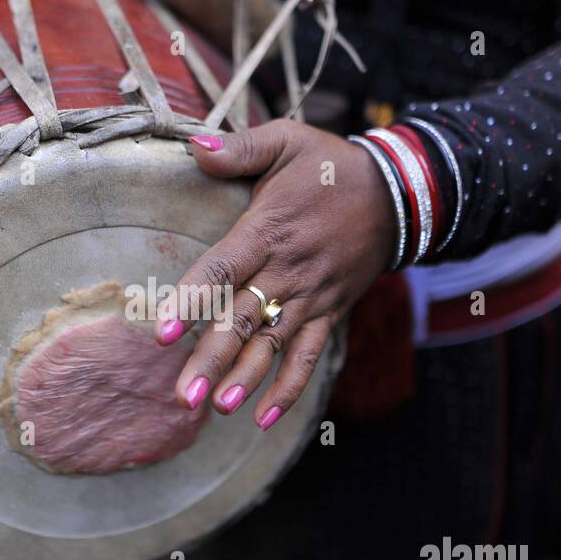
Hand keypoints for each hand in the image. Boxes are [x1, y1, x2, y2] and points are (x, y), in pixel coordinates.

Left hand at [153, 119, 396, 429]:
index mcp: (268, 229)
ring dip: (246, 380)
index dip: (190, 301)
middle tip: (182, 397)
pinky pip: (309, 354)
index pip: (222, 270)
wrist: (400, 192)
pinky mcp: (330, 311)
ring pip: (272, 344)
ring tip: (217, 409)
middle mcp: (288, 270)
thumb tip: (193, 148)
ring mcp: (311, 295)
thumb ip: (239, 148)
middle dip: (212, 360)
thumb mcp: (287, 141)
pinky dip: (290, 387)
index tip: (161, 334)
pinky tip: (264, 418)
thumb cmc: (330, 166)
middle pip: (242, 319)